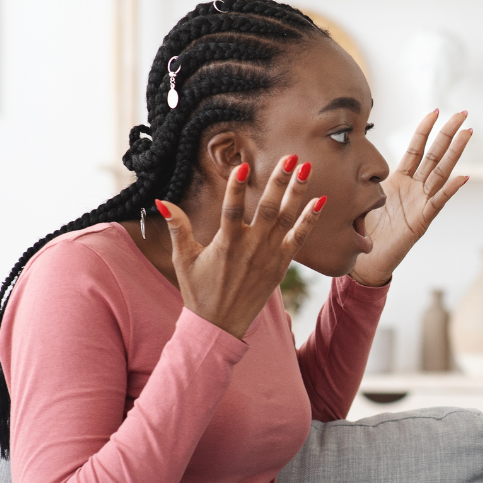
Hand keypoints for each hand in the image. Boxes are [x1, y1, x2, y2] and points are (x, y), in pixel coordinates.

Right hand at [157, 157, 321, 338]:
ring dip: (298, 193)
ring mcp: (269, 257)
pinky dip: (309, 221)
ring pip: (286, 220)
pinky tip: (320, 201)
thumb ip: (177, 228)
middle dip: (279, 181)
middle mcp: (250, 248)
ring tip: (306, 168)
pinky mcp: (281, 266)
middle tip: (290, 156)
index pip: (231, 210)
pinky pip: (298, 240)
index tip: (244, 165)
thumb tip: (162, 201)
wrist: (220, 326)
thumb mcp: (183, 259)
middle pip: (267, 209)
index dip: (237, 188)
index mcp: (225, 244)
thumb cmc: (198, 291)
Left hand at [350, 110, 471, 286]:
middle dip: (449, 133)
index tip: (435, 111)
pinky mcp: (422, 221)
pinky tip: (464, 177)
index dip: (425, 130)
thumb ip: (365, 180)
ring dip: (455, 153)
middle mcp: (415, 188)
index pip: (416, 149)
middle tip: (464, 113)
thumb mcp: (360, 197)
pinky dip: (450, 190)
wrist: (365, 261)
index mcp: (399, 180)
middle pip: (435, 155)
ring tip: (468, 133)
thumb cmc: (362, 230)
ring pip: (441, 172)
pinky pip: (438, 202)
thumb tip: (353, 161)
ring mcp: (421, 203)